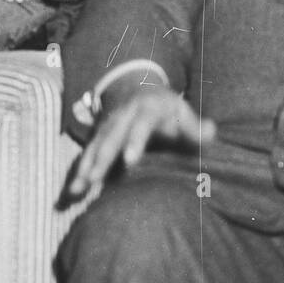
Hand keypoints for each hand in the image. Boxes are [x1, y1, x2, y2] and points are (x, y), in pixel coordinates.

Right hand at [67, 85, 216, 199]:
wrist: (141, 89)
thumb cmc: (169, 110)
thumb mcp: (184, 113)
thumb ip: (196, 128)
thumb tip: (211, 133)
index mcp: (148, 108)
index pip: (142, 124)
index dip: (135, 140)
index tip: (130, 161)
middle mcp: (124, 115)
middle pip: (112, 136)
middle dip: (102, 157)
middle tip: (95, 178)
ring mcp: (109, 125)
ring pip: (95, 146)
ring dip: (86, 167)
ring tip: (77, 190)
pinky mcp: (99, 137)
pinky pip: (87, 154)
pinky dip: (79, 171)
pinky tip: (73, 192)